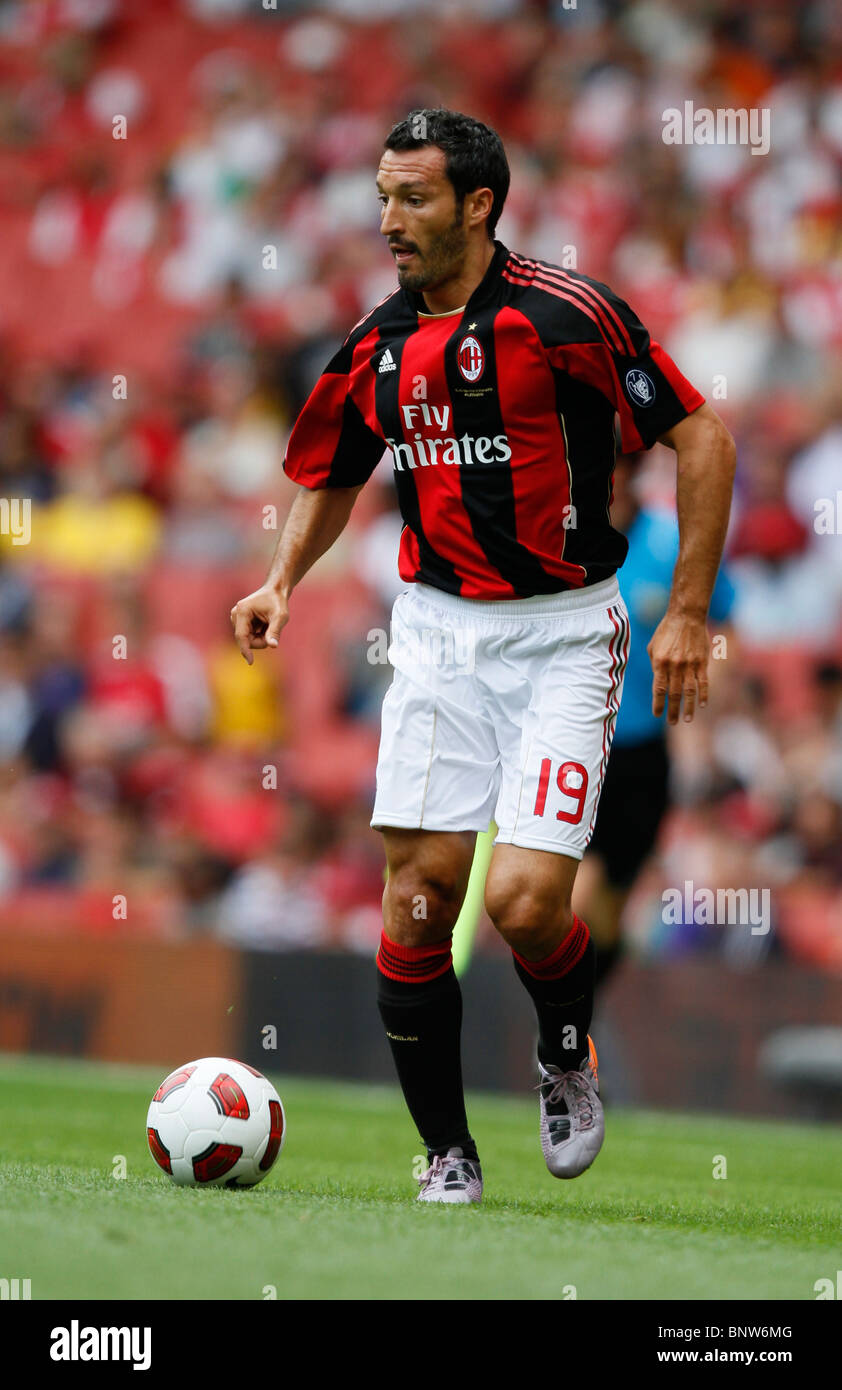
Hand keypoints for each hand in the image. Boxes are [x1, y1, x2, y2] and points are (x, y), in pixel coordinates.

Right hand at [230, 585, 288, 664]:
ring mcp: (236, 618)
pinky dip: (258, 635)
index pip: (241, 636)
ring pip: (247, 640)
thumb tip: (273, 646)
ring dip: (260, 638)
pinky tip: (264, 624)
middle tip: (273, 631)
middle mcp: (236, 614)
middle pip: (245, 639)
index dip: (246, 650)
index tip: (250, 662)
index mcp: (242, 611)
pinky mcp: (239, 622)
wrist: (275, 591)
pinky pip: (248, 637)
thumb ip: (275, 631)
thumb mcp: (280, 616)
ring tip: (268, 624)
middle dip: (260, 641)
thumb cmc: (278, 602)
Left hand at [647, 610, 708, 724]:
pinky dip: (703, 695)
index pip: (658, 689)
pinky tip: (703, 704)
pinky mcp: (702, 662)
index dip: (658, 704)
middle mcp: (674, 666)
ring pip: (689, 692)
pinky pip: (703, 682)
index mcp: (659, 663)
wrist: (686, 616)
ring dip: (688, 707)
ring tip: (687, 719)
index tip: (657, 714)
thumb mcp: (653, 646)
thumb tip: (658, 681)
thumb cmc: (666, 630)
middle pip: (674, 694)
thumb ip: (655, 665)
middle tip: (672, 722)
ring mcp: (689, 665)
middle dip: (672, 710)